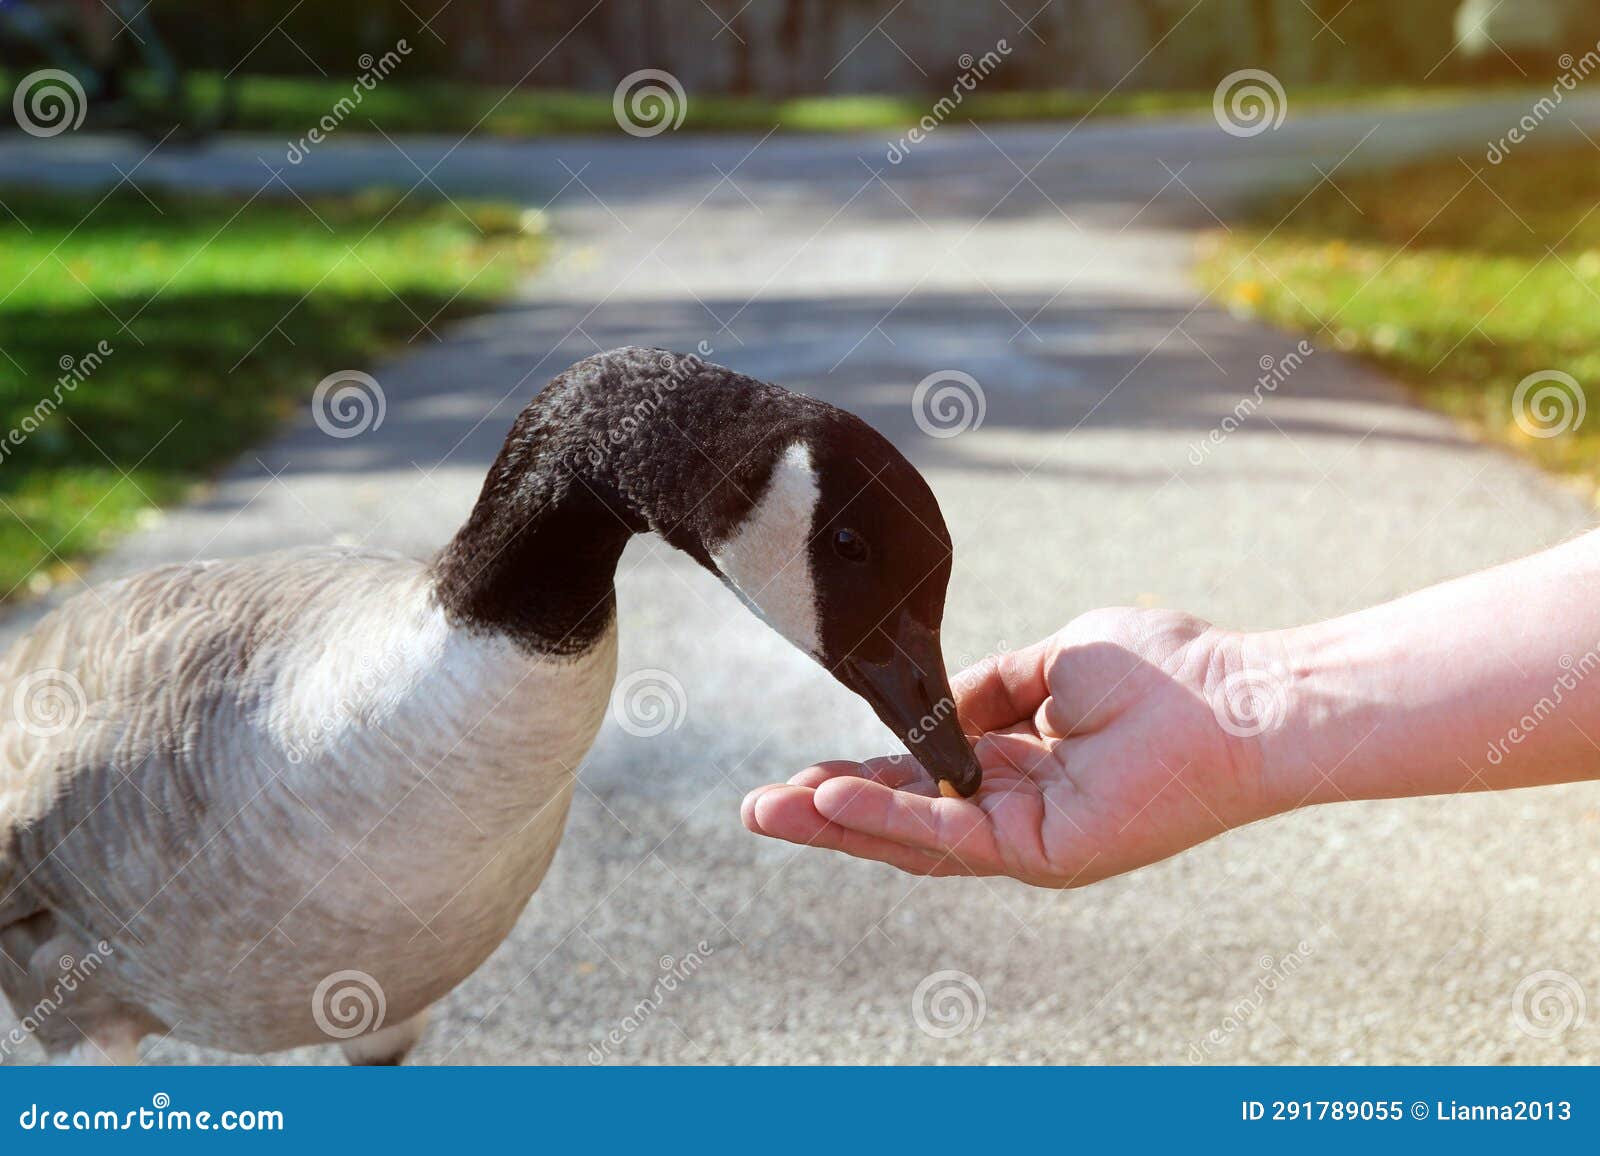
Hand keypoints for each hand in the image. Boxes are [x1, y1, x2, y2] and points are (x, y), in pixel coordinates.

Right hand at [742, 608, 1282, 887]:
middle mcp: (1015, 806)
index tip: (803, 769)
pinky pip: (949, 835)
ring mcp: (1026, 835)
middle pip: (903, 817)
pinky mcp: (1041, 851)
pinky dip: (888, 819)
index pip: (921, 776)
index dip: (861, 775)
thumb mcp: (1051, 660)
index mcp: (1018, 761)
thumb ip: (988, 687)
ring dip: (838, 825)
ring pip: (914, 837)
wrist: (1233, 698)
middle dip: (828, 813)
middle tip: (758, 809)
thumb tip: (935, 705)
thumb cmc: (1166, 673)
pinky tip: (832, 802)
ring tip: (769, 814)